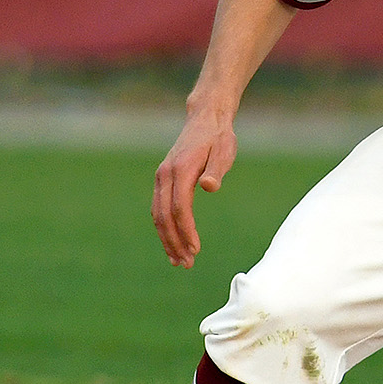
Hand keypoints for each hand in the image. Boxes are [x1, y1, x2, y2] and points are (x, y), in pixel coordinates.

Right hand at [151, 107, 236, 267]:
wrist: (205, 120)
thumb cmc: (219, 138)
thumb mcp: (224, 151)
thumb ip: (216, 169)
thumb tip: (210, 186)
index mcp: (180, 170)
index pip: (179, 208)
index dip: (186, 230)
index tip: (196, 249)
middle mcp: (165, 175)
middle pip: (164, 216)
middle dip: (174, 242)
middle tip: (187, 264)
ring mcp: (161, 177)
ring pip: (158, 215)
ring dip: (167, 239)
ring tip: (179, 261)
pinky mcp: (163, 180)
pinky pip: (158, 209)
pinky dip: (164, 228)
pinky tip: (173, 243)